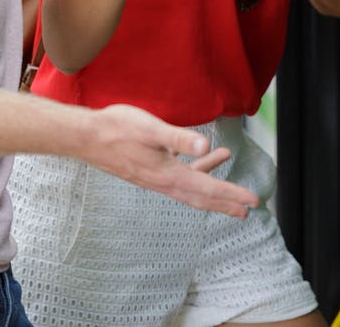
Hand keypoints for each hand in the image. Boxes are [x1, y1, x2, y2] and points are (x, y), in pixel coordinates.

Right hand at [84, 104, 258, 216]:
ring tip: (231, 187)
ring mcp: (154, 178)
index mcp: (168, 174)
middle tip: (247, 210)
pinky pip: (179, 177)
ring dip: (212, 189)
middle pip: (201, 197)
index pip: (207, 188)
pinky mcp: (148, 170)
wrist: (86, 137)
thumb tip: (207, 146)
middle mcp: (163, 182)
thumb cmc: (118, 128)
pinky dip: (195, 171)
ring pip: (190, 189)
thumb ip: (179, 138)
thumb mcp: (151, 129)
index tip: (253, 201)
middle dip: (226, 202)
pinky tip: (200, 156)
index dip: (232, 194)